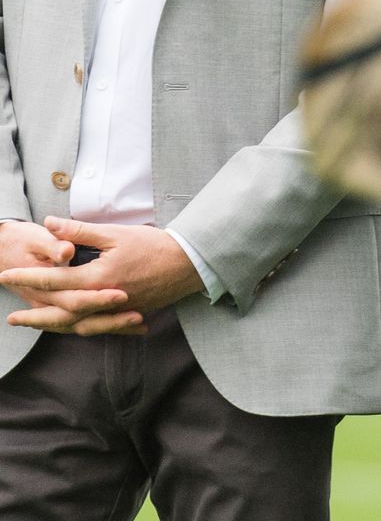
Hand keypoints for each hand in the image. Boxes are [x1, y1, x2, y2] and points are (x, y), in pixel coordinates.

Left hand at [0, 217, 202, 336]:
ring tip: (37, 326)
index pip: (54, 280)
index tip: (7, 275)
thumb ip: (80, 232)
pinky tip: (73, 328)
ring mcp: (116, 311)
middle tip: (12, 319)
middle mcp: (103, 300)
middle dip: (34, 316)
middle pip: (60, 313)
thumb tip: (50, 223)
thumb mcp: (116, 233)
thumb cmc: (154, 245)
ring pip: (77, 325)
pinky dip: (81, 329)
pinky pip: (97, 327)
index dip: (28, 277)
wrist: (189, 263)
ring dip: (53, 326)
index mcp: (98, 278)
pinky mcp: (128, 314)